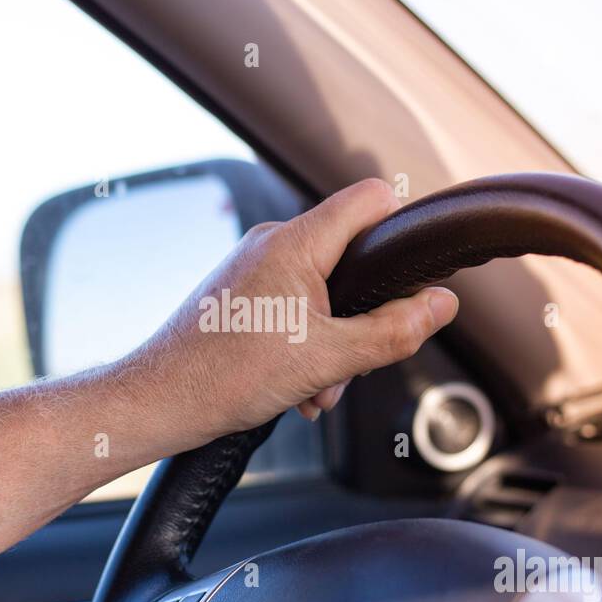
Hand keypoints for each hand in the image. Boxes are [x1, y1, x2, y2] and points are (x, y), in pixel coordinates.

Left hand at [126, 178, 458, 449]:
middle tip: (352, 359)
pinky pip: (291, 306)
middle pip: (350, 255)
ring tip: (315, 385)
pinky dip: (304, 344)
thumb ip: (395, 330)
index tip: (410, 275)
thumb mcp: (331, 360)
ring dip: (332, 341)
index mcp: (296, 243)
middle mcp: (272, 244)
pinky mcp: (239, 292)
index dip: (401, 231)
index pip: (371, 200)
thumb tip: (441, 305)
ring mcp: (252, 267)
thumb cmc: (225, 375)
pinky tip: (294, 385)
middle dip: (362, 314)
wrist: (159, 401)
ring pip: (321, 290)